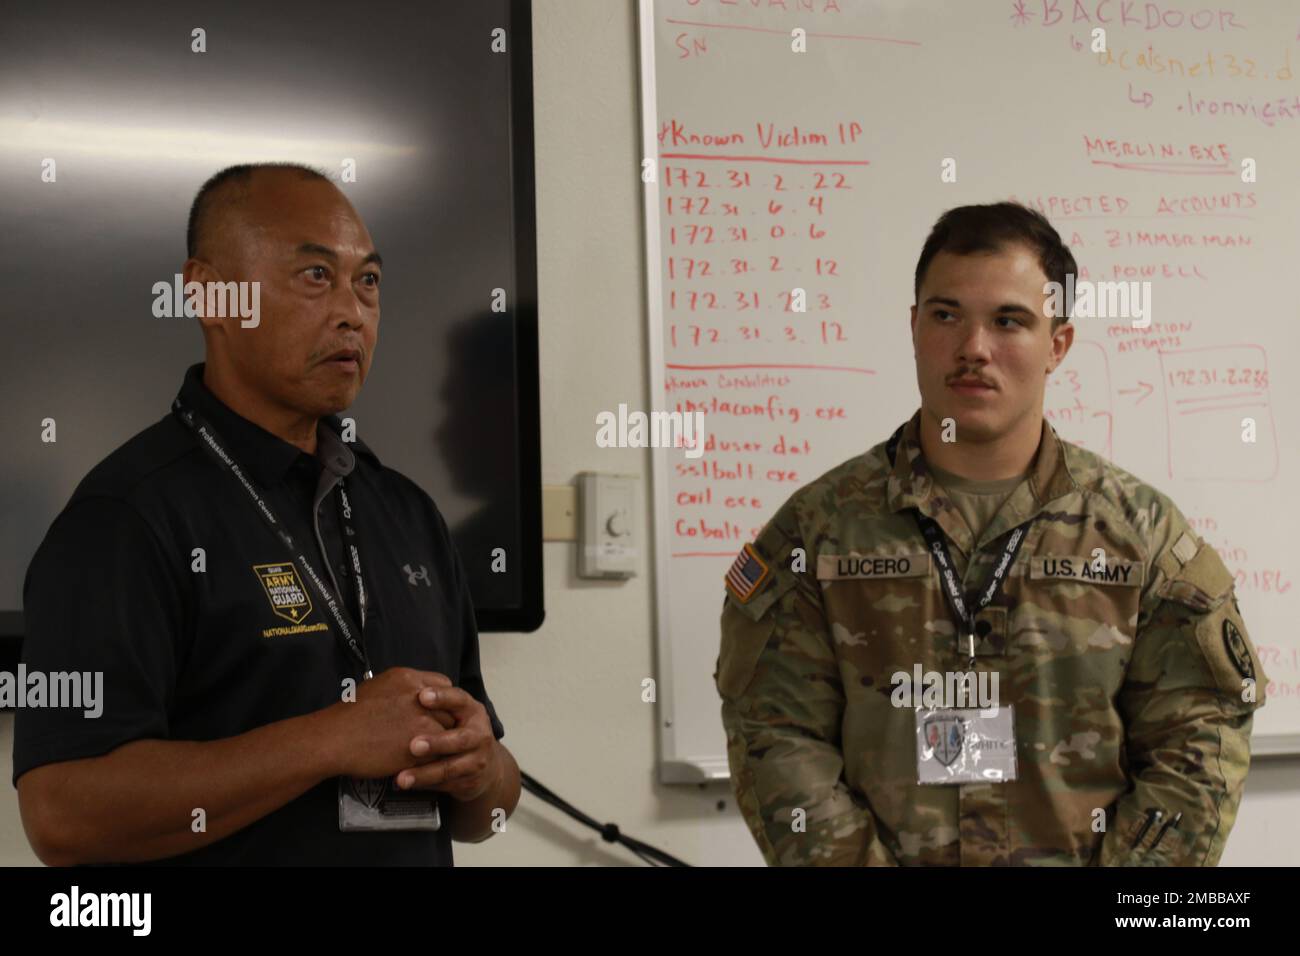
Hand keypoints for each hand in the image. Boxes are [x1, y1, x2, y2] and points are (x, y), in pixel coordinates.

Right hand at [324, 667, 457, 779]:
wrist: (332, 739)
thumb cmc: (348, 716)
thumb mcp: (377, 687)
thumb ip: (403, 690)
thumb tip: (417, 695)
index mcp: (408, 678)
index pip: (444, 685)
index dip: (443, 700)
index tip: (437, 711)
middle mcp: (419, 697)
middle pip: (450, 709)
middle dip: (444, 722)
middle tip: (438, 734)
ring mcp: (421, 721)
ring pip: (447, 733)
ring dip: (442, 743)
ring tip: (433, 751)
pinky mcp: (419, 746)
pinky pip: (438, 754)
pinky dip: (434, 760)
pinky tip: (424, 763)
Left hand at [394, 686, 498, 802]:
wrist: (485, 766)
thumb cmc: (459, 732)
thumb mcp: (454, 714)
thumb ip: (436, 704)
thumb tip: (404, 686)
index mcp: (473, 711)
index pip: (460, 700)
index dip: (442, 698)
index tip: (421, 696)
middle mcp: (479, 735)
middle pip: (460, 739)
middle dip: (436, 743)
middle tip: (413, 745)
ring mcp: (477, 760)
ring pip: (450, 768)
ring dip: (424, 773)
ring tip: (401, 777)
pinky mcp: (470, 782)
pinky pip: (445, 785)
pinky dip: (425, 785)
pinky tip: (407, 784)